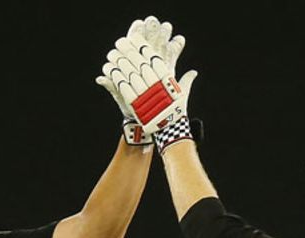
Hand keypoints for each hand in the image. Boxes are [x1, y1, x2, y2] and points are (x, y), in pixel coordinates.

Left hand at [102, 16, 197, 150]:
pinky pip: (124, 87)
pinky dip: (116, 77)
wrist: (170, 132)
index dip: (142, 47)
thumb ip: (186, 81)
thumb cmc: (177, 113)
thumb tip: (194, 72)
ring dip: (119, 61)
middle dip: (128, 51)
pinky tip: (110, 69)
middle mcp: (155, 83)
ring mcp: (145, 93)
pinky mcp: (135, 103)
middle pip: (139, 62)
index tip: (134, 39)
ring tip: (112, 53)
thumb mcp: (183, 95)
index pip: (153, 58)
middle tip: (120, 42)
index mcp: (166, 79)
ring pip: (130, 72)